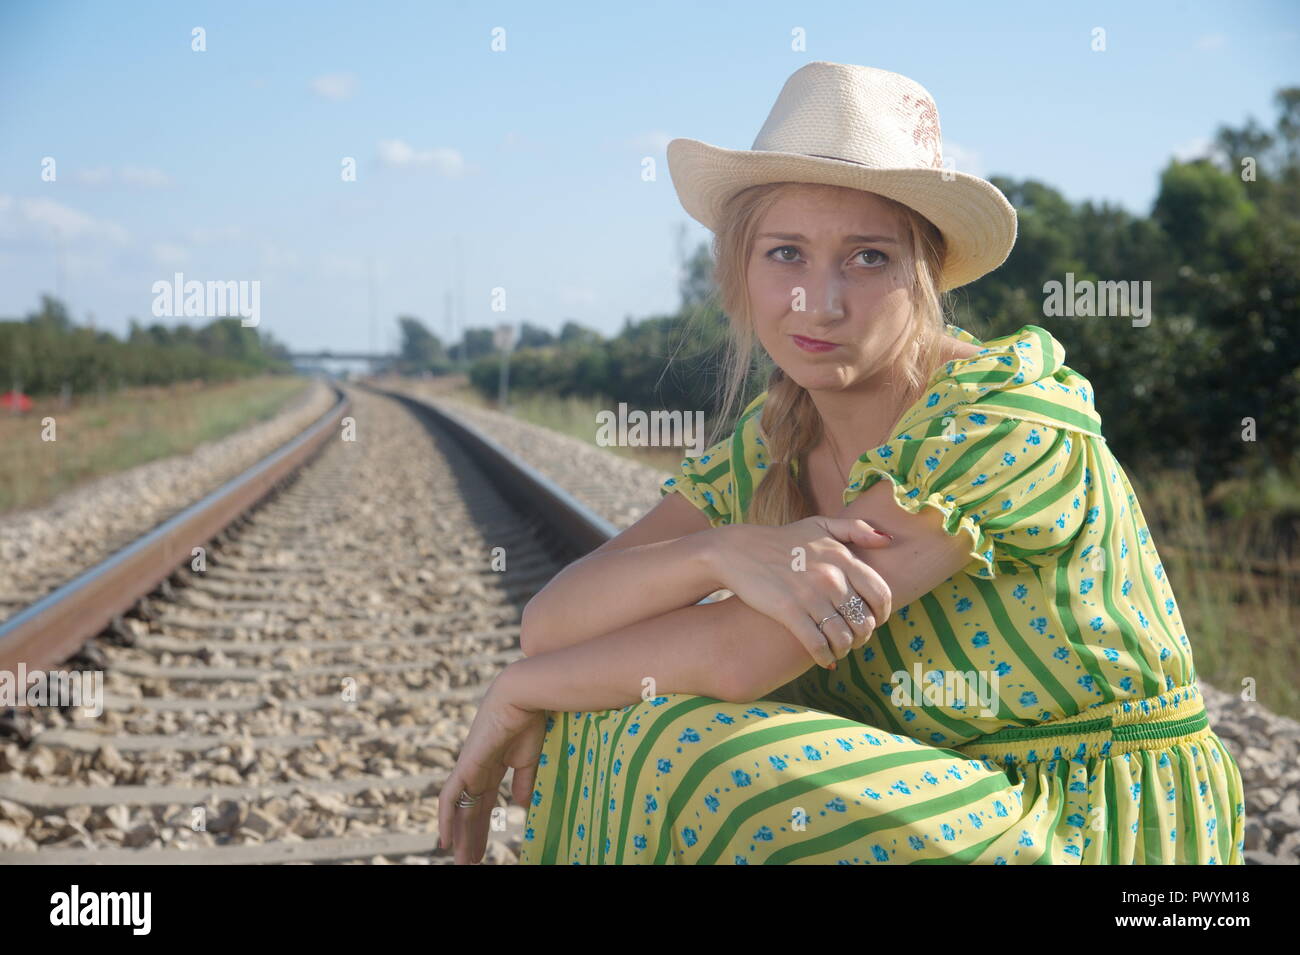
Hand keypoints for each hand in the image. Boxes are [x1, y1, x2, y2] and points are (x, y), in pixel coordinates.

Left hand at [437, 675, 547, 864]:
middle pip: (470, 811)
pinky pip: (449, 797)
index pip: (483, 803)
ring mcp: (469, 768)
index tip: (481, 848)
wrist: (523, 696)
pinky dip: (445, 819)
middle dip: (471, 837)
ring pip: (459, 809)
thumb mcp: (529, 759)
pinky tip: (444, 841)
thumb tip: (521, 806)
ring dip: (460, 836)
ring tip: (462, 861)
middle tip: (470, 861)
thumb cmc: (530, 720)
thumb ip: (524, 782)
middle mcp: (477, 770)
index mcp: (493, 767)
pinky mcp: (466, 766)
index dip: (482, 826)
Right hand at [708, 517, 892, 669]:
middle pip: (864, 621)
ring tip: (837, 649)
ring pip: (843, 637)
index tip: (874, 621)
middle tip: (853, 638)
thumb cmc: (783, 540)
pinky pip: (817, 644)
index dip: (882, 615)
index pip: (881, 595)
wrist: (739, 551)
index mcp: (843, 557)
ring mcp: (810, 596)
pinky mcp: (789, 612)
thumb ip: (855, 528)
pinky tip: (823, 659)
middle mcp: (831, 577)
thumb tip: (887, 540)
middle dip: (862, 636)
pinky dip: (824, 657)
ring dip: (844, 649)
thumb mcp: (820, 524)